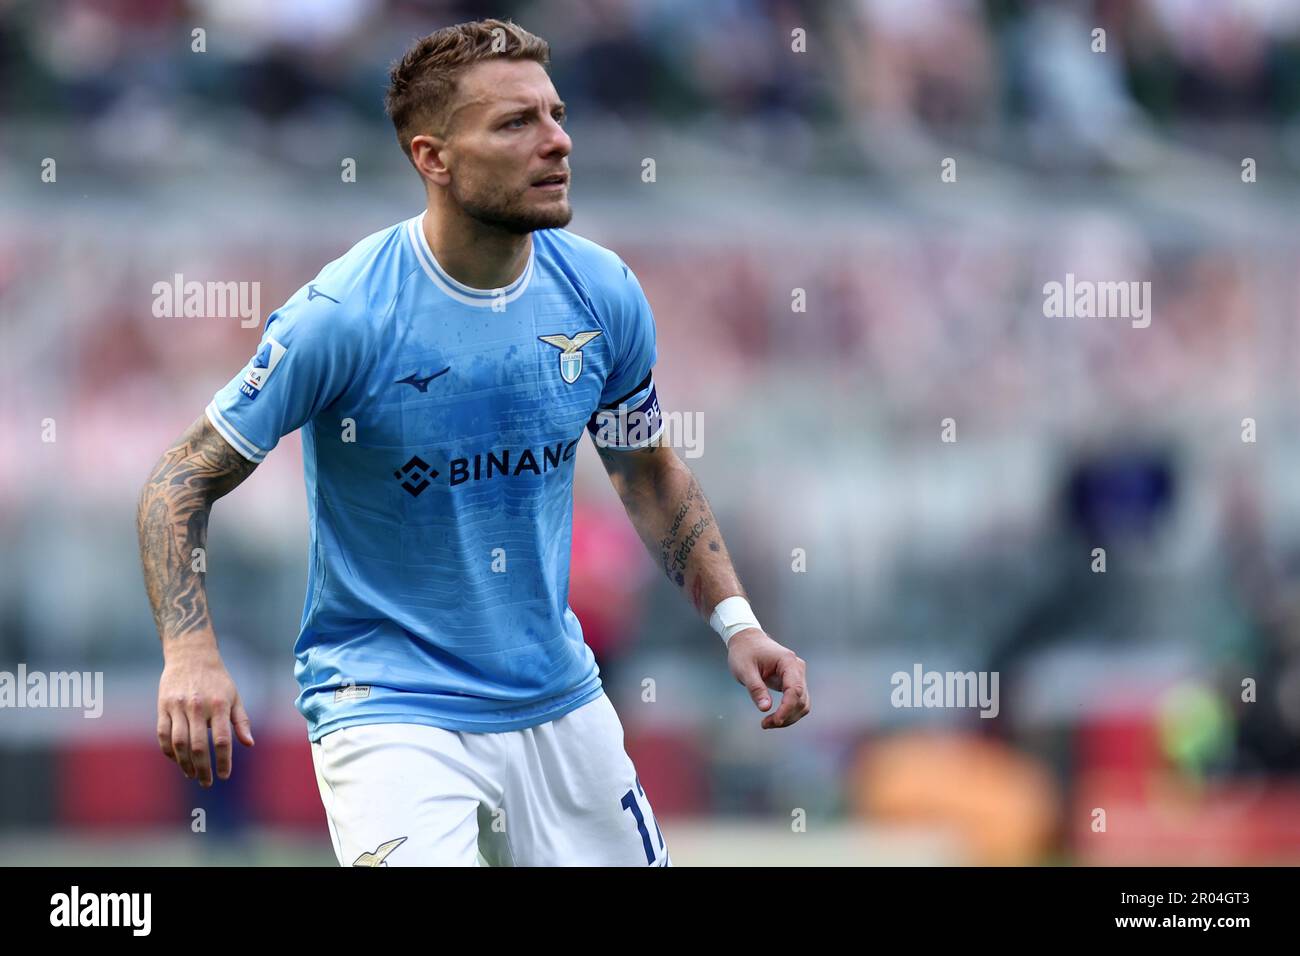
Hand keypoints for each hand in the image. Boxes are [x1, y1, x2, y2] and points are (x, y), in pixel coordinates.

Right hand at [157, 641, 253, 786]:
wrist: (191, 656)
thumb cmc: (218, 680)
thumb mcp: (234, 697)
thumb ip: (241, 721)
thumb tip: (249, 744)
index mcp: (219, 705)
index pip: (222, 740)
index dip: (223, 761)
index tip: (224, 775)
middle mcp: (198, 707)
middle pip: (198, 746)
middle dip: (203, 768)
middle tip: (207, 782)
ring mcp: (178, 706)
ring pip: (178, 743)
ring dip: (185, 763)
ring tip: (192, 774)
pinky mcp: (163, 706)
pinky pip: (162, 734)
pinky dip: (169, 751)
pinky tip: (177, 760)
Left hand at [726, 629, 809, 728]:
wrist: (746, 640)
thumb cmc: (744, 652)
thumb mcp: (744, 670)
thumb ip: (756, 688)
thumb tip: (765, 708)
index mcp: (788, 662)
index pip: (795, 690)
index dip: (787, 708)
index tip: (775, 721)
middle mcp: (797, 668)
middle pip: (801, 699)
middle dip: (786, 716)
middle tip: (765, 724)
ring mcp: (797, 675)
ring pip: (802, 703)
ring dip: (788, 717)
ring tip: (767, 723)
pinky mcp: (793, 682)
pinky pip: (796, 701)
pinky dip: (788, 712)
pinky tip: (773, 718)